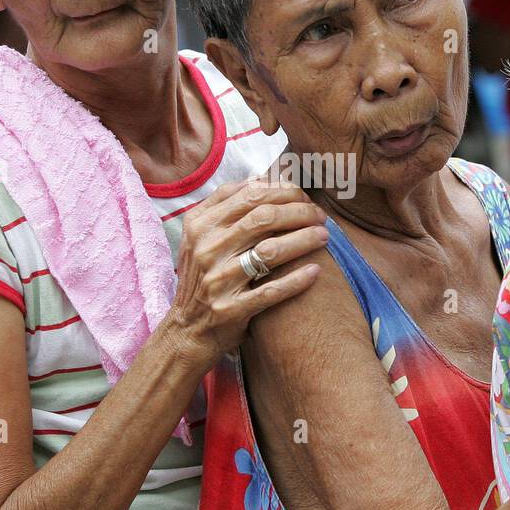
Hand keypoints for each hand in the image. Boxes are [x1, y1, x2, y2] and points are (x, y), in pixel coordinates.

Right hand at [164, 178, 329, 366]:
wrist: (186, 330)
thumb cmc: (203, 278)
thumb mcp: (200, 237)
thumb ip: (225, 207)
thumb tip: (262, 179)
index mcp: (199, 225)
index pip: (248, 194)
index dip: (282, 190)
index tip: (302, 195)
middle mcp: (206, 249)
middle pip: (263, 217)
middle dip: (299, 211)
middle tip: (319, 215)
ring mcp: (217, 280)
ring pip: (270, 251)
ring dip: (303, 240)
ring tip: (323, 236)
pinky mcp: (230, 309)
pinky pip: (271, 290)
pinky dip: (297, 280)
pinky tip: (316, 271)